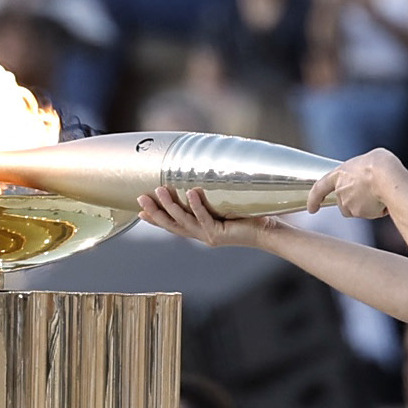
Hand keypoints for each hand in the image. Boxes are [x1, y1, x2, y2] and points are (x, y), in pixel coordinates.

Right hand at [138, 186, 276, 248]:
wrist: (269, 231)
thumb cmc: (250, 215)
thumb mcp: (224, 204)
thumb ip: (211, 195)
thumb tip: (201, 171)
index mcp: (200, 230)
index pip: (172, 225)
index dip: (155, 219)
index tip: (138, 210)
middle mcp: (202, 235)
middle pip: (172, 225)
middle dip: (155, 212)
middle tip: (140, 198)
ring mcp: (209, 236)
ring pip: (183, 221)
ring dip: (169, 206)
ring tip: (159, 190)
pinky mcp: (220, 233)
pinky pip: (204, 218)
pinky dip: (196, 205)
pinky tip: (190, 192)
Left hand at [307, 149, 407, 220]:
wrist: (388, 177)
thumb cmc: (379, 165)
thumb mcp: (366, 161)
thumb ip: (359, 172)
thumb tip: (366, 181)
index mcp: (339, 175)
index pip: (319, 189)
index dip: (314, 199)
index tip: (311, 208)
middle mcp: (341, 192)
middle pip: (345, 202)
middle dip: (356, 199)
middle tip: (372, 189)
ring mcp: (350, 205)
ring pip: (359, 209)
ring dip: (368, 203)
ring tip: (381, 191)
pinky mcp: (362, 214)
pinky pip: (371, 213)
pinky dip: (378, 208)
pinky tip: (385, 198)